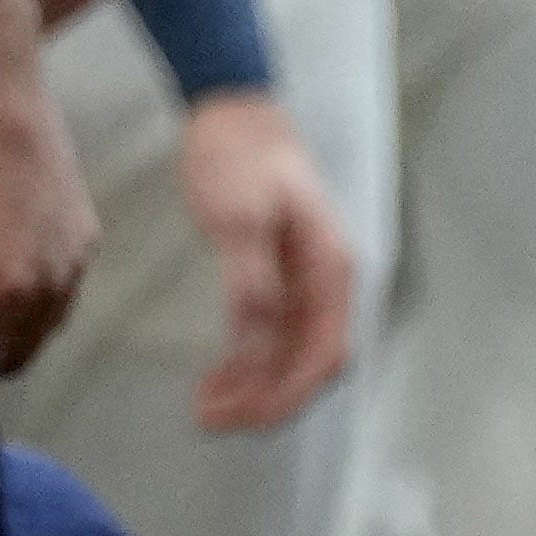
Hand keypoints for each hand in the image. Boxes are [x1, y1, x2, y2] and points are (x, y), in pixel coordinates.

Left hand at [175, 92, 359, 431]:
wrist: (234, 114)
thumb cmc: (238, 157)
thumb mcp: (239, 217)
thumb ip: (251, 281)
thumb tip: (257, 340)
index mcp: (331, 270)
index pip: (322, 356)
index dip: (285, 396)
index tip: (240, 418)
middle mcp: (329, 283)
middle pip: (311, 366)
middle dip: (266, 401)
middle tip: (210, 421)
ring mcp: (307, 282)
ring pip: (291, 357)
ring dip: (254, 388)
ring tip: (204, 407)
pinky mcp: (283, 278)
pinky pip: (273, 337)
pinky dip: (248, 364)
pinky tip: (216, 377)